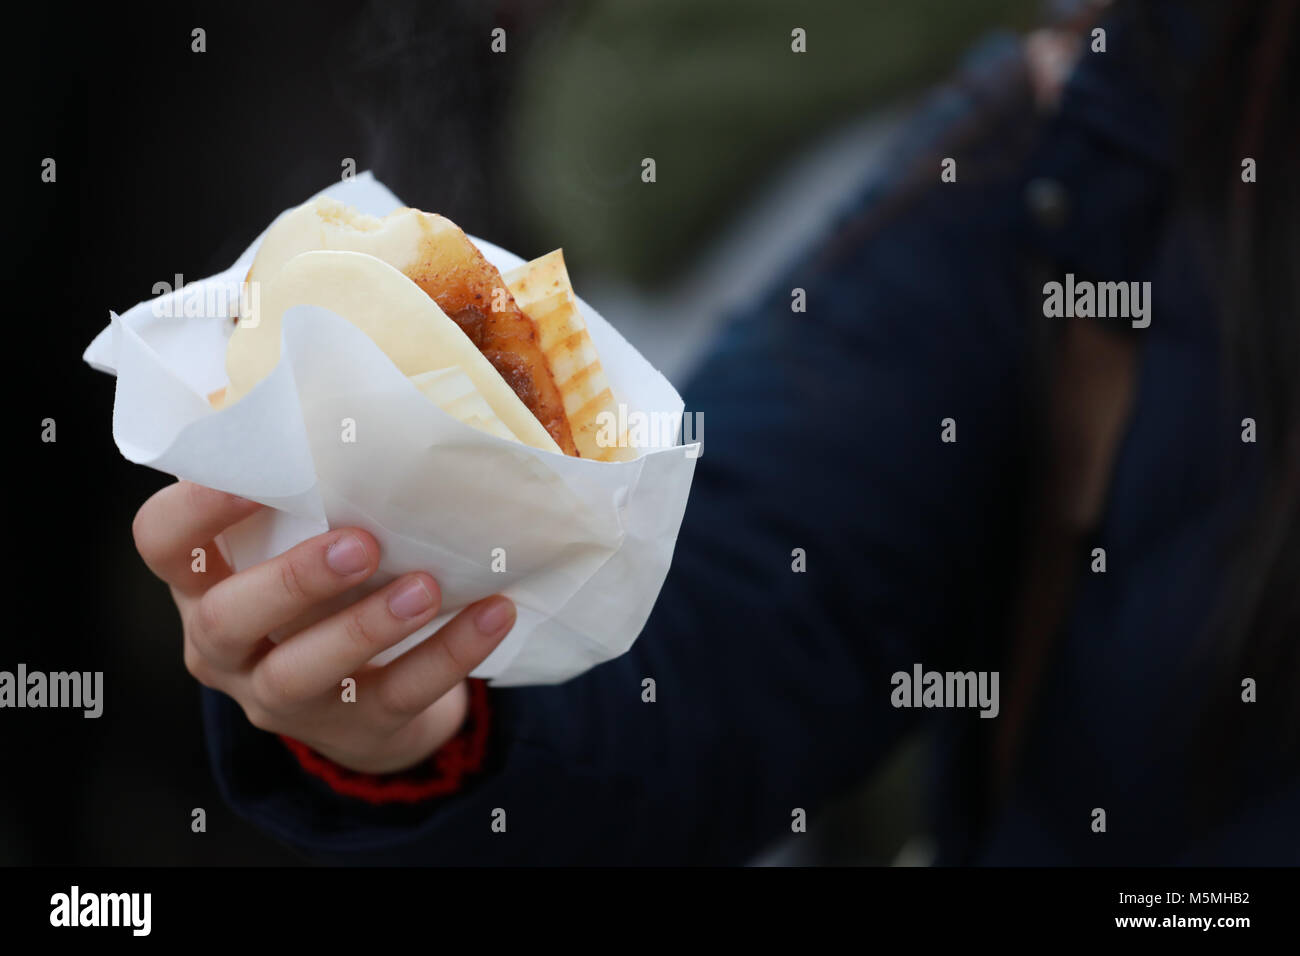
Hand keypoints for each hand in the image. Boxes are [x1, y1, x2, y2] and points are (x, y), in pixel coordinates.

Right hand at [132, 480, 515, 773]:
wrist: (362, 703)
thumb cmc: (320, 594)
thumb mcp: (290, 546)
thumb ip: (301, 494)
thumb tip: (344, 397)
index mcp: (203, 584)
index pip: (164, 544)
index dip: (194, 511)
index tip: (248, 476)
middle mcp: (224, 647)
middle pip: (229, 620)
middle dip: (292, 580)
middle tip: (360, 543)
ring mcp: (282, 698)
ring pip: (304, 672)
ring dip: (367, 627)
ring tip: (427, 587)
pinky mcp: (354, 727)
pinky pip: (399, 695)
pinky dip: (449, 655)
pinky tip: (492, 614)